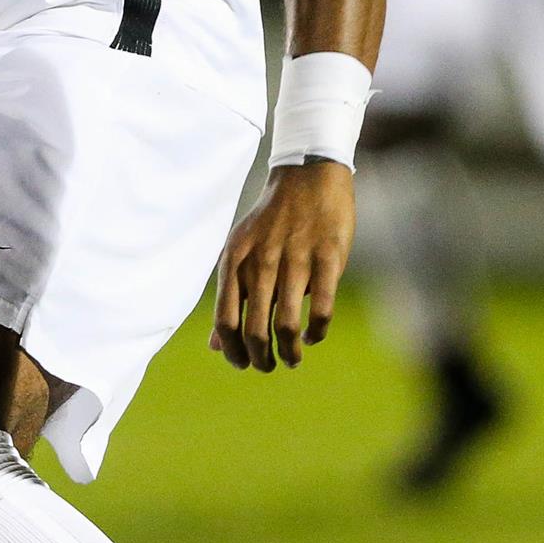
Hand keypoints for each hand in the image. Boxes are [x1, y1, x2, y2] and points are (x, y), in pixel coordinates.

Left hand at [209, 162, 354, 371]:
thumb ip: (230, 298)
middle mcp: (261, 262)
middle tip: (269, 367)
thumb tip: (215, 346)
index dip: (233, 351)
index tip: (243, 364)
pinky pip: (321, 308)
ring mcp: (295, 259)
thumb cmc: (270, 222)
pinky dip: (317, 332)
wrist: (307, 175)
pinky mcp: (328, 257)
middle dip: (261, 360)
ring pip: (287, 325)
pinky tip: (314, 336)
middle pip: (255, 330)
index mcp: (234, 260)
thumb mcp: (240, 252)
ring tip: (293, 359)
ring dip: (290, 353)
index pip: (225, 321)